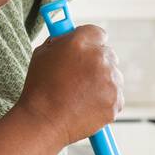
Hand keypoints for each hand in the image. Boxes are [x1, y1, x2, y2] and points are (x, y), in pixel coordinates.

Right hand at [16, 24, 123, 146]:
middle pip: (108, 54)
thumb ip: (61, 41)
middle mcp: (99, 58)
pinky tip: (85, 106)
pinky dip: (104, 101)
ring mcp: (110, 80)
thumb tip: (71, 36)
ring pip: (113, 76)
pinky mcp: (116, 101)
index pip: (97, 33)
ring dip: (101, 82)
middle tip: (80, 77)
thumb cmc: (38, 89)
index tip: (86, 50)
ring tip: (79, 95)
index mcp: (80, 42)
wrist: (42, 121)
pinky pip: (115, 96)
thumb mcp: (43, 54)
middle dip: (96, 63)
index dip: (91, 43)